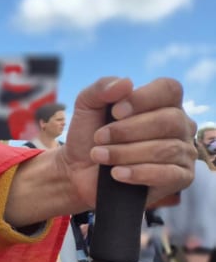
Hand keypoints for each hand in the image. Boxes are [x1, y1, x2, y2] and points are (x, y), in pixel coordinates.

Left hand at [5, 77, 194, 226]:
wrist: (78, 171)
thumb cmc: (89, 136)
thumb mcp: (87, 106)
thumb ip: (102, 88)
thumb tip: (126, 83)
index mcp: (163, 103)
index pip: (169, 89)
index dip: (142, 99)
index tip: (114, 112)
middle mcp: (180, 126)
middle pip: (169, 120)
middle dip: (128, 130)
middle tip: (99, 138)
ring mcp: (183, 152)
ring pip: (165, 149)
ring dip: (125, 153)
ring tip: (100, 156)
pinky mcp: (179, 178)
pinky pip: (168, 174)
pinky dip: (138, 173)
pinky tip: (117, 173)